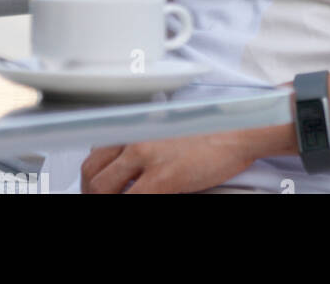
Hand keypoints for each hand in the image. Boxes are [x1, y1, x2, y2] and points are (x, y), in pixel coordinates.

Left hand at [80, 128, 258, 193]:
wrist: (239, 133)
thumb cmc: (211, 133)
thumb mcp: (169, 128)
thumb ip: (144, 142)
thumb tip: (125, 167)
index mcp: (137, 125)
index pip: (97, 153)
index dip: (91, 177)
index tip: (93, 189)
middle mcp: (136, 138)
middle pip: (92, 171)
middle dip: (90, 192)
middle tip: (99, 199)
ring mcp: (147, 158)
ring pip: (103, 189)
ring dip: (104, 199)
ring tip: (115, 202)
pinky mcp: (162, 179)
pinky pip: (131, 200)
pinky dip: (129, 203)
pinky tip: (144, 200)